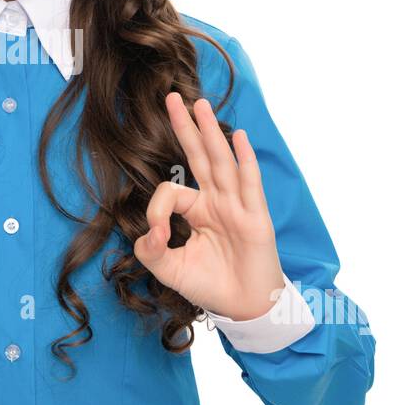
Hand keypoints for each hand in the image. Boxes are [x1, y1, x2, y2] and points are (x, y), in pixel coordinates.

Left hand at [134, 93, 286, 320]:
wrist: (245, 308)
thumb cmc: (211, 286)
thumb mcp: (169, 269)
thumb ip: (150, 250)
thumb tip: (149, 230)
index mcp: (197, 210)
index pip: (172, 190)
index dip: (157, 208)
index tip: (156, 235)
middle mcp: (217, 201)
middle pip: (199, 156)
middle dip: (186, 126)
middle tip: (172, 96)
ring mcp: (238, 206)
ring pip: (222, 162)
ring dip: (211, 132)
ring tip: (200, 105)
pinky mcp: (255, 218)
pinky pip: (250, 184)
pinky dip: (244, 160)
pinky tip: (239, 137)